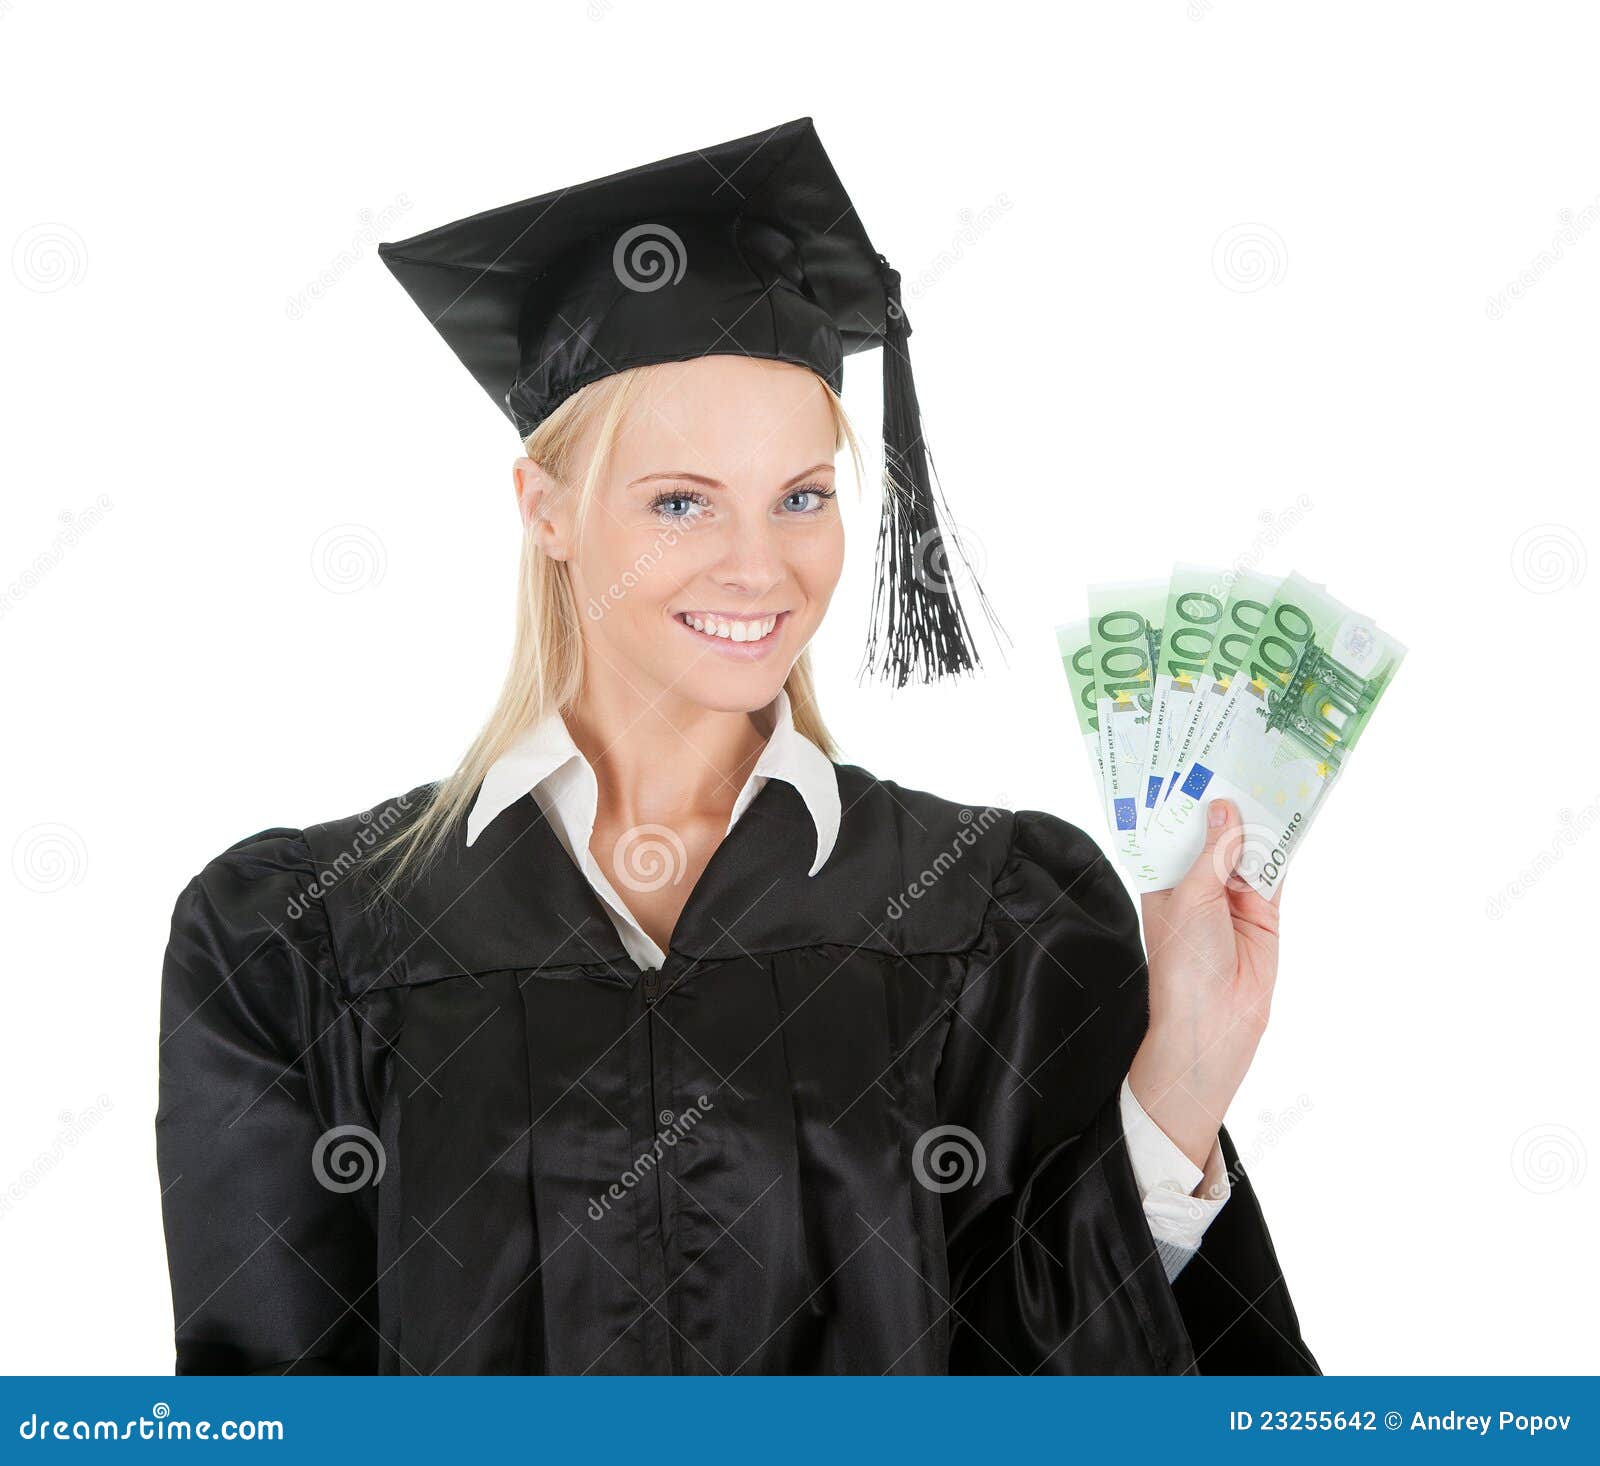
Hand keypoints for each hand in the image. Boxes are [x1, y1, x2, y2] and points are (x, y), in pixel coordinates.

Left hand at [1128, 798, 1282, 1171]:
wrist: (1215, 1023)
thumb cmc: (1185, 964)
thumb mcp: (1191, 899)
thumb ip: (1213, 853)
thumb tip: (1224, 808)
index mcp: (1165, 879)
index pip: (1173, 831)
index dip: (1182, 801)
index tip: (1190, 761)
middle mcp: (1198, 883)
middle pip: (1214, 834)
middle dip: (1223, 802)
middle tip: (1235, 754)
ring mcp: (1233, 895)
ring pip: (1249, 847)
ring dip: (1257, 818)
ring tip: (1266, 771)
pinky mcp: (1266, 910)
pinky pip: (1276, 870)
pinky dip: (1285, 844)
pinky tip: (1293, 811)